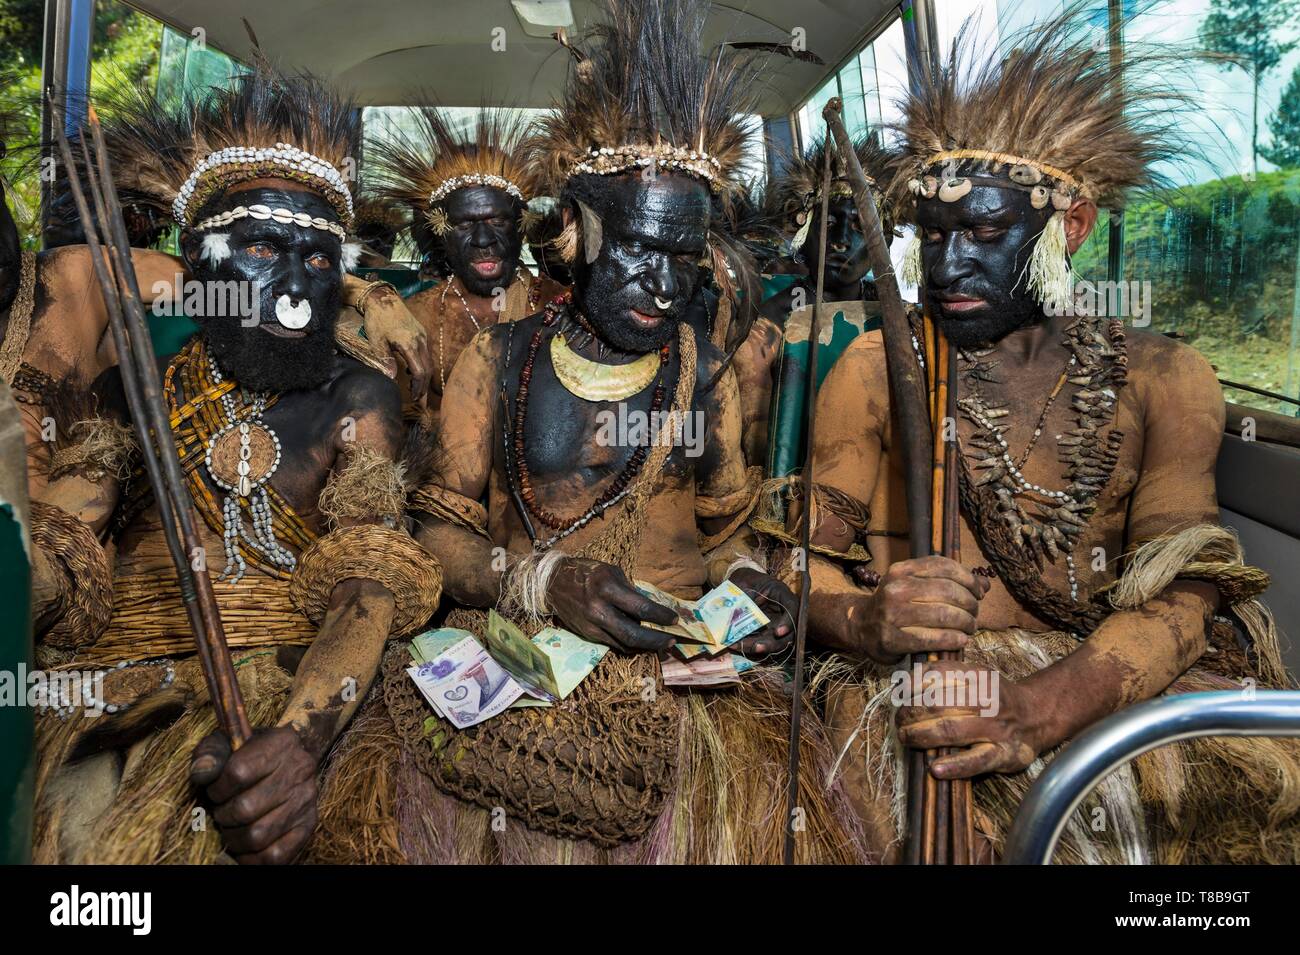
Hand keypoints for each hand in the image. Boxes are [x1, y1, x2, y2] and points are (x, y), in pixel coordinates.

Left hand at [190, 726, 317, 863]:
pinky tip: (245, 846)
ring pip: (257, 836)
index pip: (238, 772)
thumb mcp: (228, 743)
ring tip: (232, 828)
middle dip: (223, 815)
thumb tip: (201, 774)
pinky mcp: (308, 825)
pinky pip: (275, 856)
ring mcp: (306, 800)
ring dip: (234, 838)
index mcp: (281, 743)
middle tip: (222, 812)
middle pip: (246, 808)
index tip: (215, 790)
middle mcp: (300, 769)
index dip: (217, 788)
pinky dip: (252, 858)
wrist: (285, 761)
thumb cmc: (249, 753)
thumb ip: (210, 753)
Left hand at [358, 288, 430, 403]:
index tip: (413, 396)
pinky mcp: (422, 332)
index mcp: (410, 345)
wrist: (383, 298)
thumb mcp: (377, 341)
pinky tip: (412, 369)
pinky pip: (426, 353)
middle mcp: (420, 341)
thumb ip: (385, 360)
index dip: (418, 386)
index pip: (420, 372)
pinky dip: (422, 364)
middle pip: (428, 369)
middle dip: (423, 385)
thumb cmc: (377, 319)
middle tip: (416, 396)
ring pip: (429, 361)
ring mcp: (423, 336)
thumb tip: (391, 378)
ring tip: (415, 386)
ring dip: (424, 375)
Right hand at [546, 557, 677, 652]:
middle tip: (673, 641)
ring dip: (646, 647)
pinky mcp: (587, 635)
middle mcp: (598, 609)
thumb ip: (630, 591)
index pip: (640, 607)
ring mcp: (591, 625)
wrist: (553, 582)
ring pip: (624, 644)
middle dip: (657, 641)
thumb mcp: (611, 572)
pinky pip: (614, 645)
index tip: (674, 619)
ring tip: (662, 645)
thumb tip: (650, 609)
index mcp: (607, 587)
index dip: (660, 616)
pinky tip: (642, 644)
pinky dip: (630, 645)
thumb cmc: (586, 572)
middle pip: (633, 634)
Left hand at [728, 567, 796, 656]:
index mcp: (783, 595)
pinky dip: (748, 646)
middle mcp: (783, 613)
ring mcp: (776, 625)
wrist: (742, 584)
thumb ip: (746, 597)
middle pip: (787, 633)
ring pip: (773, 642)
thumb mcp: (747, 584)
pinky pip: (760, 643)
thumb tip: (737, 614)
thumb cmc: (747, 581)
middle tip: (756, 647)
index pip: (792, 609)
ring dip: (757, 647)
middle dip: (771, 643)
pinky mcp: (766, 633)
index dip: (788, 622)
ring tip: (739, 646)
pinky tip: (734, 645)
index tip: (778, 632)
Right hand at [857, 556, 988, 663]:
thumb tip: (985, 584)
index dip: (968, 579)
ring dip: (965, 623)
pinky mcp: (892, 639)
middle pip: (948, 592)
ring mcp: (892, 615)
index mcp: (901, 571)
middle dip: (970, 604)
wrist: (861, 626)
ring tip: (969, 628)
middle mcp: (895, 589)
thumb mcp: (915, 585)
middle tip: (974, 614)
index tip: (979, 591)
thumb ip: (947, 582)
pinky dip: (952, 640)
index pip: (944, 567)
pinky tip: (960, 640)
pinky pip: (932, 639)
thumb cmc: (895, 605)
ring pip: (943, 615)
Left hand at [896, 661, 1044, 778]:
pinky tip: (935, 769)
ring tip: (905, 738)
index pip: (938, 676)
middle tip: (899, 720)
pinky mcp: (1003, 754)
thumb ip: (947, 675)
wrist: (1037, 716)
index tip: (900, 694)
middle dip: (911, 713)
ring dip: (921, 736)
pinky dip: (954, 766)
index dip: (913, 685)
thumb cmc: (996, 696)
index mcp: (979, 678)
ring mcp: (995, 729)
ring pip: (951, 731)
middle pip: (938, 704)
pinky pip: (976, 761)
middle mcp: (987, 701)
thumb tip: (906, 680)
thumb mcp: (976, 675)